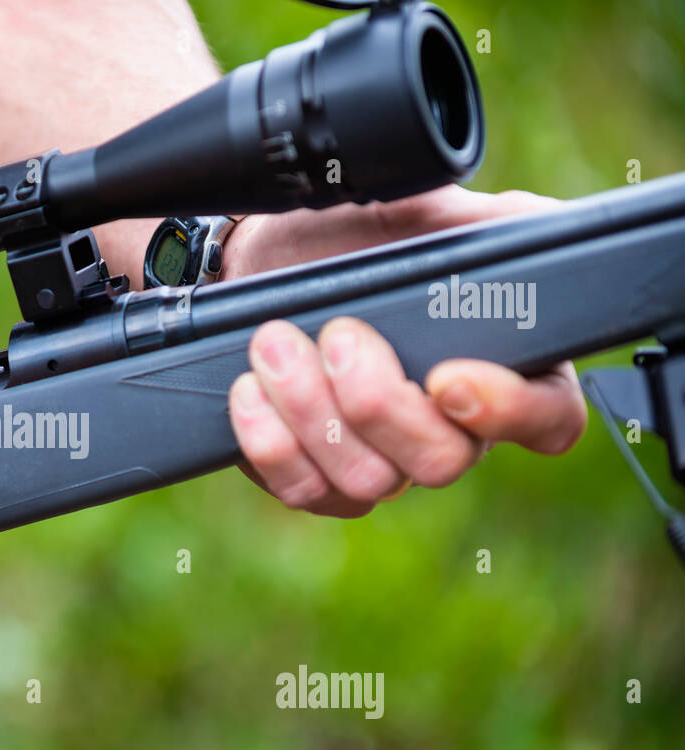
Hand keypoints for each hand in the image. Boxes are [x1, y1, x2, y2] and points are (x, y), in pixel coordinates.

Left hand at [223, 186, 587, 516]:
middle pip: (442, 463)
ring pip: (367, 481)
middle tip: (337, 334)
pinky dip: (270, 441)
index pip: (548, 420)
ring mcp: (381, 462)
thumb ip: (482, 221)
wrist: (263, 258)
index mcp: (503, 366)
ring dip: (310, 410)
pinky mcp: (317, 478)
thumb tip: (535, 224)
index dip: (510, 412)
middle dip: (378, 401)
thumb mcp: (419, 211)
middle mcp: (448, 429)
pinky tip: (250, 389)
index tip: (447, 376)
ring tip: (272, 342)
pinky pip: (305, 490)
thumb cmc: (353, 235)